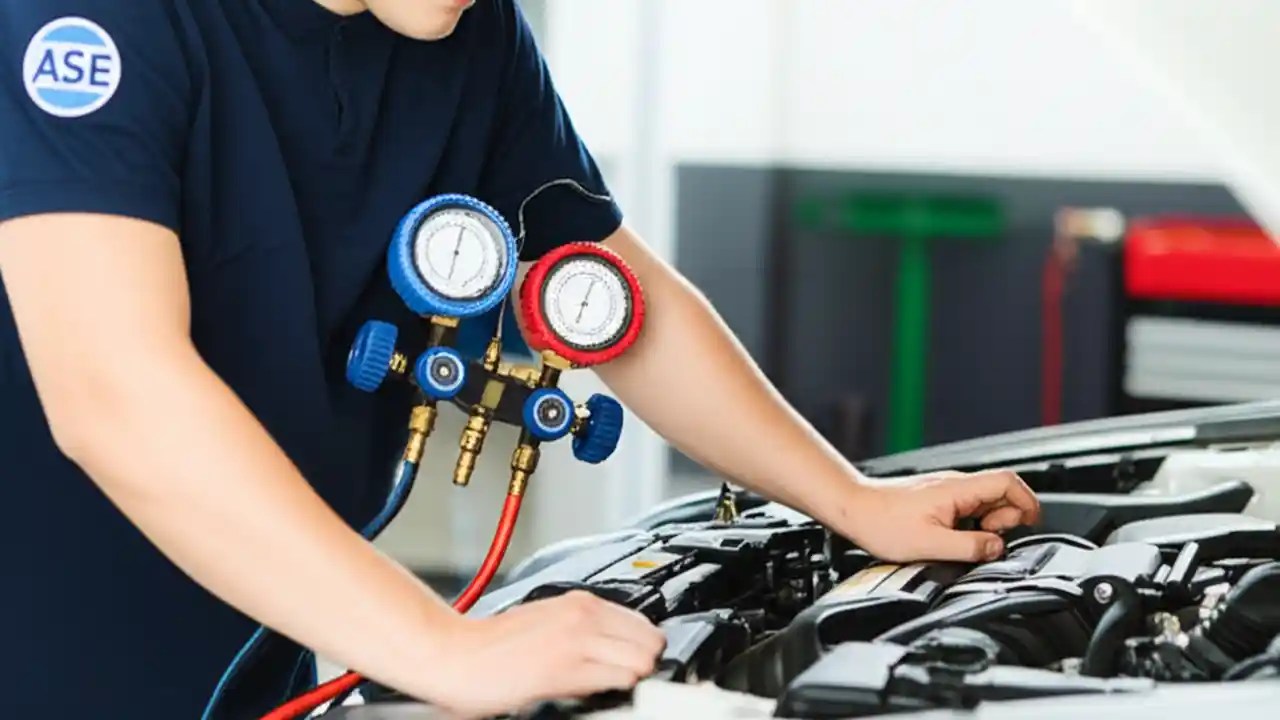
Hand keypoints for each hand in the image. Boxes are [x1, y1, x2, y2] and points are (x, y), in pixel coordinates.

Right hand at [421, 591, 665, 718]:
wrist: (457, 654)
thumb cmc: (492, 643)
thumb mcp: (547, 619)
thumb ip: (582, 625)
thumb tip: (613, 643)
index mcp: (579, 601)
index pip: (643, 621)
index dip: (645, 646)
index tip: (638, 660)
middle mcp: (583, 615)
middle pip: (651, 640)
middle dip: (647, 661)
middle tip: (631, 676)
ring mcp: (576, 641)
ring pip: (642, 660)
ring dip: (635, 676)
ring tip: (616, 686)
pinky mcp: (566, 670)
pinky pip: (619, 680)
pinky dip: (618, 689)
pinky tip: (600, 693)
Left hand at [834, 470, 1040, 562]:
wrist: (854, 509)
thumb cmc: (882, 523)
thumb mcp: (930, 544)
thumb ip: (969, 547)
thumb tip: (997, 548)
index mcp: (958, 489)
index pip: (1008, 482)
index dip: (1027, 502)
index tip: (1030, 523)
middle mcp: (955, 484)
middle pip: (1002, 493)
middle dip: (1008, 518)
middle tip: (989, 540)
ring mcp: (947, 490)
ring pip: (985, 502)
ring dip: (989, 523)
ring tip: (968, 541)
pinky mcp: (938, 498)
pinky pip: (968, 508)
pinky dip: (972, 524)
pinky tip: (955, 538)